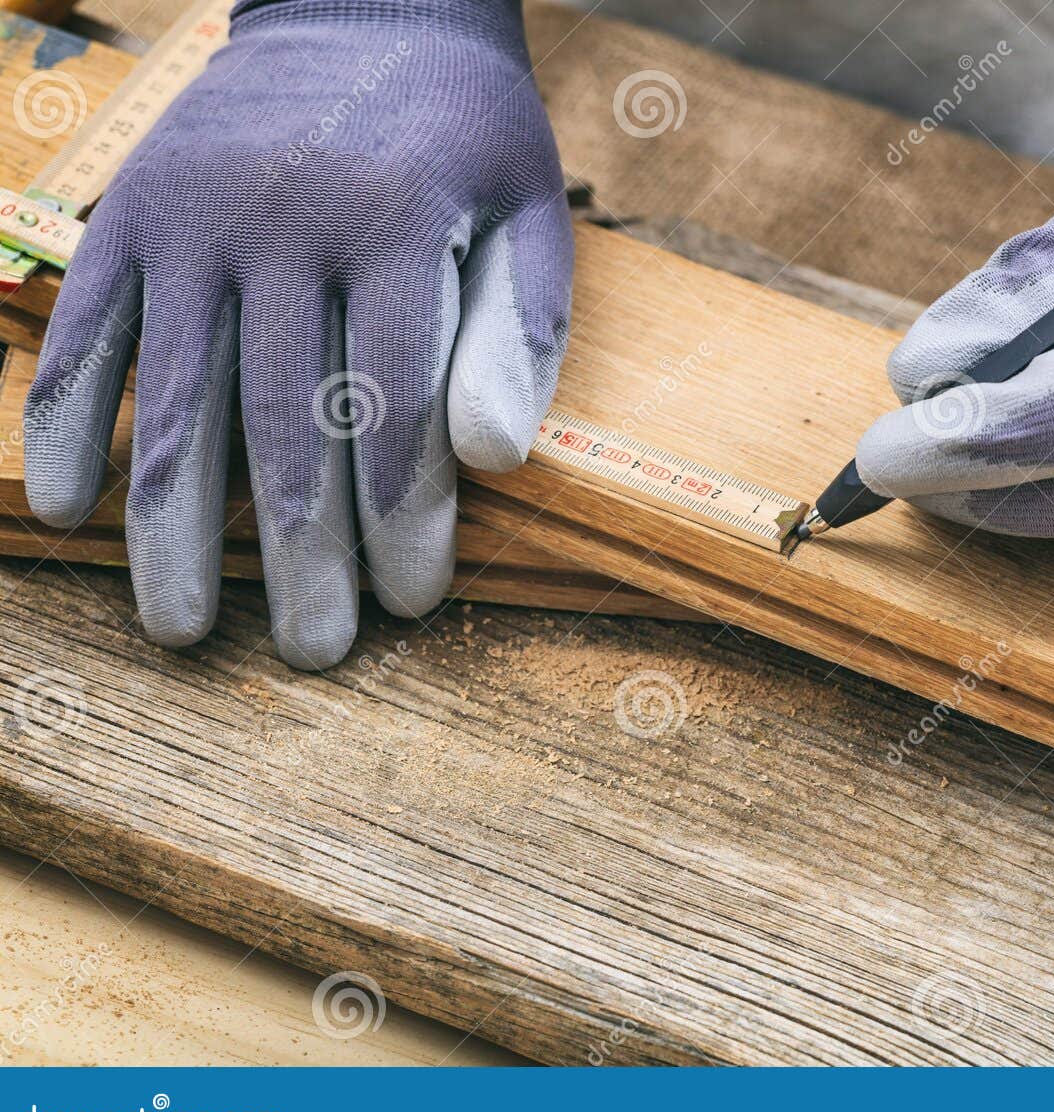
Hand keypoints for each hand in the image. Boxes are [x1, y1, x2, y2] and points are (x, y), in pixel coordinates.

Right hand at [25, 0, 571, 667]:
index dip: (401, 518)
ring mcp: (193, 214)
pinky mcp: (131, 211)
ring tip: (183, 628)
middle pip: (288, 422)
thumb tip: (493, 462)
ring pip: (181, 395)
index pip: (396, 407)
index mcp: (398, 222)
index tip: (406, 602)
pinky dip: (73, 421)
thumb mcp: (531, 212)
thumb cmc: (465, 136)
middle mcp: (283, 219)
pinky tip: (70, 512)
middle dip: (303, 552)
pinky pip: (91, 330)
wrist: (362, 3)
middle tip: (312, 652)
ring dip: (175, 527)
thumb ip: (520, 332)